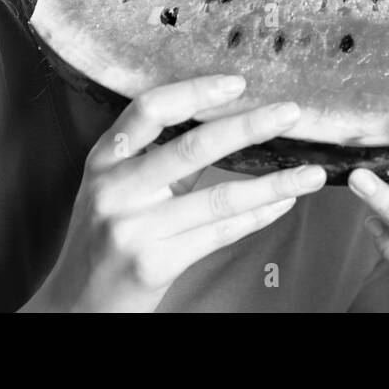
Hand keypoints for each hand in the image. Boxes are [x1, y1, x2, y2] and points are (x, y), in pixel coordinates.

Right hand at [19, 75, 324, 312]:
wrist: (76, 305)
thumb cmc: (107, 236)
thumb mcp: (118, 188)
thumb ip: (163, 158)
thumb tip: (230, 122)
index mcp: (104, 159)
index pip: (148, 109)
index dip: (194, 91)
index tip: (238, 83)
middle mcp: (113, 189)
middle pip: (191, 148)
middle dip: (248, 126)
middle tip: (290, 112)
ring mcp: (132, 229)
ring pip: (217, 197)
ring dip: (273, 183)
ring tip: (312, 173)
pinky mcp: (153, 264)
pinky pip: (219, 233)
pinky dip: (257, 216)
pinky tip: (285, 203)